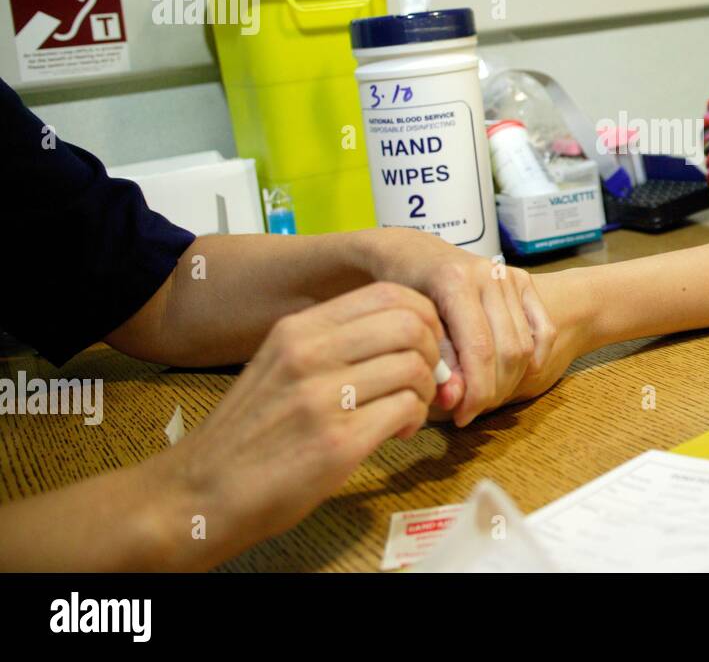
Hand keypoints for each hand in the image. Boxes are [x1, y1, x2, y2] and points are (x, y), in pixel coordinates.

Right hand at [151, 282, 442, 568]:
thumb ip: (334, 343)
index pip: (388, 293)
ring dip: (424, 392)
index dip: (422, 316)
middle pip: (411, 325)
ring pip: (415, 368)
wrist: (199, 492)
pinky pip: (407, 410)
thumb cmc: (248, 433)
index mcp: (298, 329)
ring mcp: (323, 397)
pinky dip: (415, 421)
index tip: (421, 343)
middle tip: (422, 378)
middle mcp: (309, 354)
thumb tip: (406, 332)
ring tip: (406, 409)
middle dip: (432, 353)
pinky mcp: (338, 442)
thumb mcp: (280, 364)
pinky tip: (397, 432)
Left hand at [359, 230, 555, 426]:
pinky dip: (535, 358)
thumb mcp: (408, 325)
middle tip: (472, 410)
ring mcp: (508, 276)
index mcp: (455, 282)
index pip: (479, 350)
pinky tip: (518, 375)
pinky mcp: (523, 280)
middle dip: (493, 390)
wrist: (413, 253)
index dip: (476, 392)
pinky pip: (543, 329)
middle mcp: (487, 274)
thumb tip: (456, 401)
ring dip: (510, 380)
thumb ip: (435, 363)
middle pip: (508, 351)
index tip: (462, 417)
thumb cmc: (403, 290)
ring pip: (525, 344)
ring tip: (486, 395)